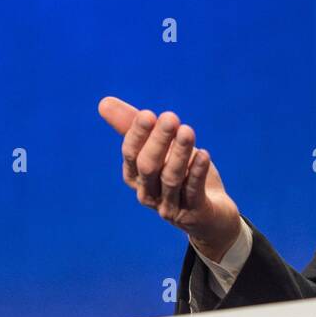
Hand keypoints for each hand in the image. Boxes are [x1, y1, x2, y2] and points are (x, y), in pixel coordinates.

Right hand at [97, 96, 242, 261]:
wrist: (212, 213)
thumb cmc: (181, 176)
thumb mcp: (161, 149)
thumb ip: (134, 127)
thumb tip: (103, 102)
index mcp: (135, 177)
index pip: (131, 155)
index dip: (137, 135)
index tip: (147, 114)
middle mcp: (148, 193)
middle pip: (148, 167)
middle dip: (158, 141)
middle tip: (171, 117)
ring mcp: (169, 206)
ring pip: (171, 179)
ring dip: (179, 154)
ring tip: (188, 131)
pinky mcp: (193, 214)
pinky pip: (193, 192)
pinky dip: (197, 173)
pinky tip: (205, 155)